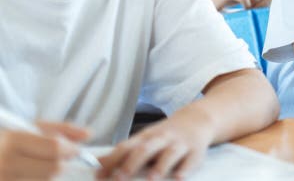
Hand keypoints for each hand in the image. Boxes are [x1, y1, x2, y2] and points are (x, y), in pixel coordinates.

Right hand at [0, 122, 89, 180]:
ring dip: (50, 174)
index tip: (75, 150)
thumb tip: (89, 134)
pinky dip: (40, 180)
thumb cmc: (10, 140)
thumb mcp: (32, 127)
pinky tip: (33, 173)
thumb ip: (62, 129)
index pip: (54, 149)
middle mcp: (6, 164)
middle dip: (61, 163)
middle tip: (59, 158)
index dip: (70, 149)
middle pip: (53, 169)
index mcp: (13, 141)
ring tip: (39, 164)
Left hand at [98, 114, 213, 180]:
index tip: (99, 175)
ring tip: (151, 179)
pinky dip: (185, 169)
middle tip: (119, 179)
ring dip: (160, 166)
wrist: (197, 119)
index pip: (126, 147)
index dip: (112, 160)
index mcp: (146, 137)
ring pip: (170, 153)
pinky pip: (191, 160)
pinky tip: (179, 177)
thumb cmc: (166, 135)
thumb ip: (123, 152)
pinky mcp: (196, 151)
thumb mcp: (144, 139)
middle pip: (145, 149)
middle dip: (131, 164)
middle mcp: (162, 139)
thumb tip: (97, 163)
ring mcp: (180, 144)